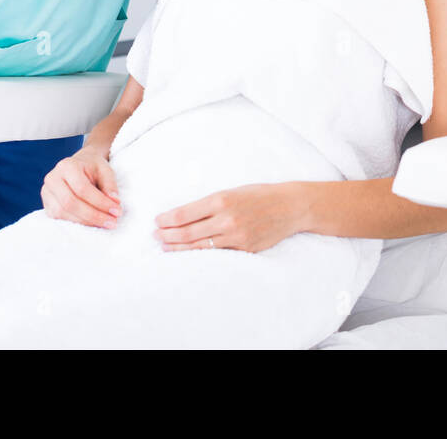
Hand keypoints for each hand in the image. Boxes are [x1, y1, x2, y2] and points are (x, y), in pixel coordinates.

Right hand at [41, 143, 121, 228]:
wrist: (79, 165)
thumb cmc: (93, 168)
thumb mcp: (105, 170)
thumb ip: (110, 185)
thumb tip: (114, 202)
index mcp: (67, 166)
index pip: (82, 188)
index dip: (100, 202)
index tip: (117, 211)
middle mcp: (52, 179)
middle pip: (70, 203)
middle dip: (93, 215)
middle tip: (112, 222)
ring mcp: (46, 193)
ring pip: (63, 213)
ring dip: (86, 222)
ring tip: (106, 224)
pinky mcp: (47, 205)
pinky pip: (59, 218)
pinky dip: (77, 223)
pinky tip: (92, 224)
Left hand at [154, 182, 308, 252]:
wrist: (291, 206)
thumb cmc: (260, 195)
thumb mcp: (233, 191)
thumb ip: (210, 204)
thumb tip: (183, 216)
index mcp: (222, 199)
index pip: (184, 214)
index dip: (166, 220)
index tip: (157, 221)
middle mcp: (227, 219)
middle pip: (187, 233)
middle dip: (167, 235)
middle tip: (156, 236)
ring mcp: (236, 236)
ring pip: (199, 247)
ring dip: (178, 248)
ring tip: (165, 247)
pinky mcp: (245, 249)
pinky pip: (217, 254)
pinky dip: (200, 255)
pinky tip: (190, 254)